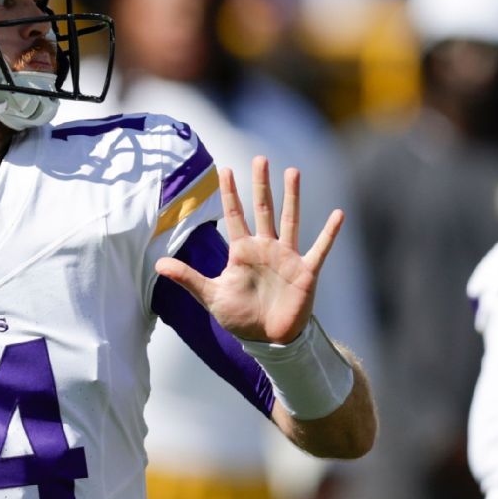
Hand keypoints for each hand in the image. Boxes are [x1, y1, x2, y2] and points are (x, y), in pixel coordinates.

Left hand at [155, 156, 343, 343]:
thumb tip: (158, 265)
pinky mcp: (305, 272)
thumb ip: (187, 278)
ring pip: (290, 220)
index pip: (233, 215)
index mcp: (241, 251)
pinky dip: (330, 233)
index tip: (224, 169)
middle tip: (261, 158)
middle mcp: (264, 248)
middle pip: (262, 209)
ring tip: (292, 172)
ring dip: (292, 197)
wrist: (267, 339)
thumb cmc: (239, 316)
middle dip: (260, 185)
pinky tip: (339, 214)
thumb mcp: (210, 296)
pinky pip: (320, 248)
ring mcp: (286, 257)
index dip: (229, 193)